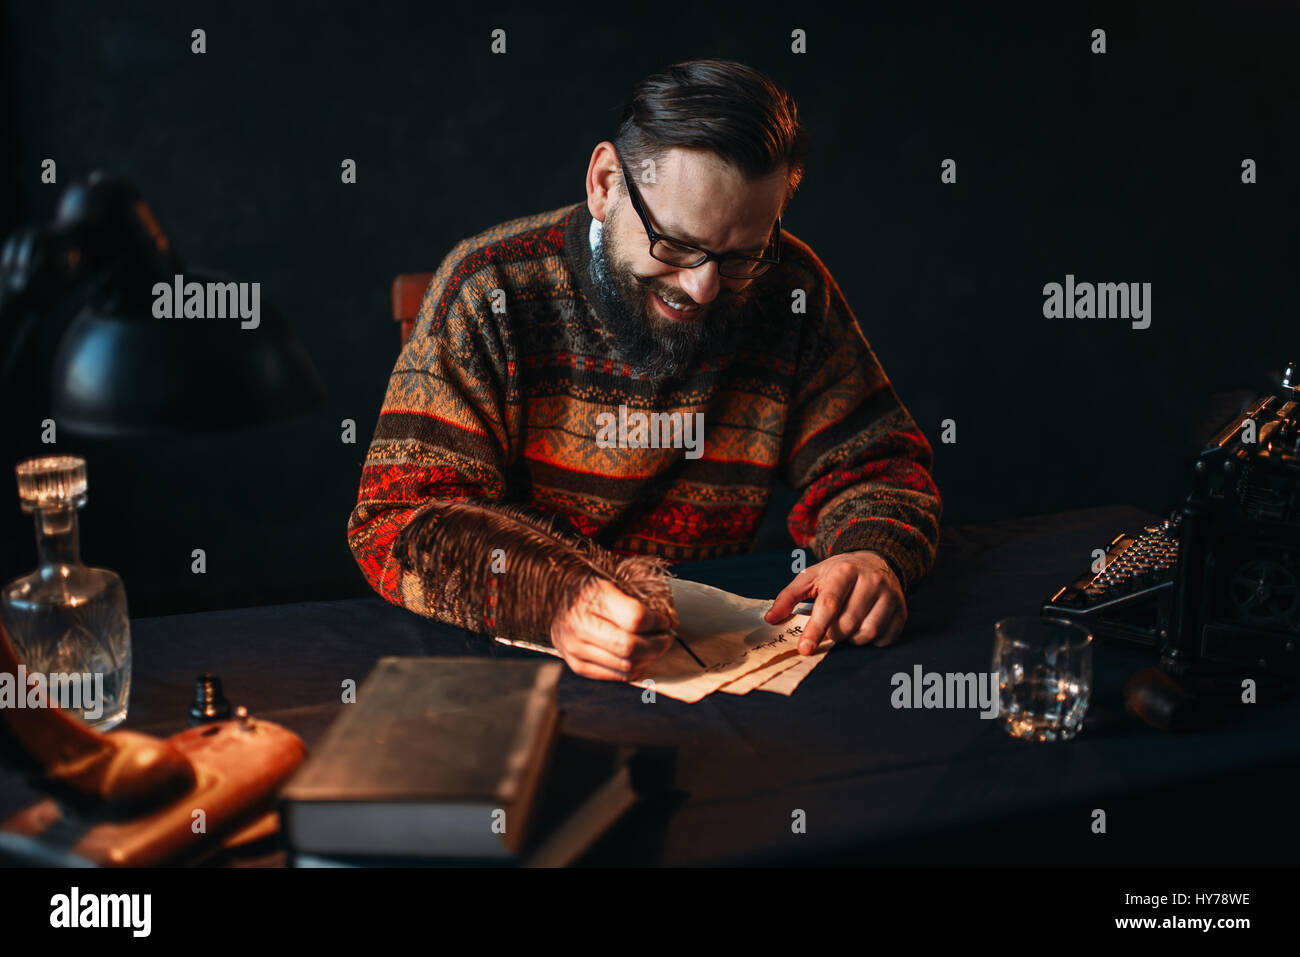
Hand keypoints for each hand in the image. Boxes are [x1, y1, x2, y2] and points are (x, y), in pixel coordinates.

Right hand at [550, 578, 675, 680]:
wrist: (557, 595)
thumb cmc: (595, 586)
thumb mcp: (618, 577)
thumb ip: (647, 596)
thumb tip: (672, 621)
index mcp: (592, 596)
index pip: (636, 618)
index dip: (658, 622)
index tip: (666, 620)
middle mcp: (579, 624)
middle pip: (631, 646)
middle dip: (658, 644)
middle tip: (666, 636)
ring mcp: (575, 647)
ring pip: (626, 666)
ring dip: (650, 658)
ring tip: (655, 646)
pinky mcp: (576, 665)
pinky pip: (616, 676)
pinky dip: (635, 669)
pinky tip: (641, 657)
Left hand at [763, 550, 905, 653]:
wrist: (876, 560)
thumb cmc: (838, 573)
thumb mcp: (811, 577)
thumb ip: (788, 597)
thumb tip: (770, 618)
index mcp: (845, 571)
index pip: (829, 605)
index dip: (815, 630)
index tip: (804, 649)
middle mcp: (871, 581)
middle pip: (847, 624)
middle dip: (833, 634)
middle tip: (830, 628)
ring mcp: (890, 596)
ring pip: (867, 633)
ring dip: (852, 640)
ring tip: (846, 628)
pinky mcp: (902, 610)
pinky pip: (884, 638)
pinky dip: (870, 641)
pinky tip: (863, 627)